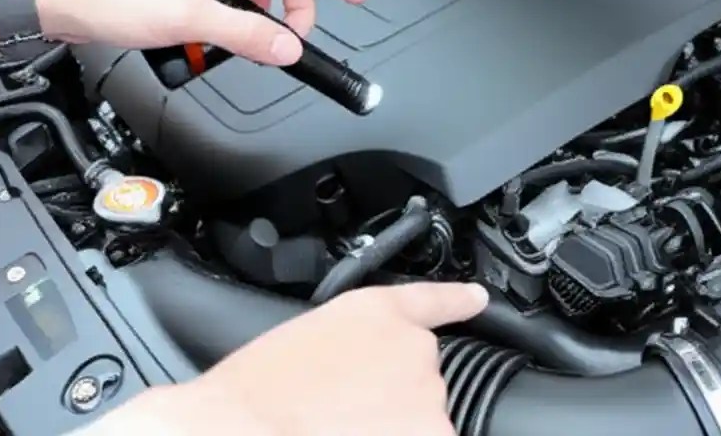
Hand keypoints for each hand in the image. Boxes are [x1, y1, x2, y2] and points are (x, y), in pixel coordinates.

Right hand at [86, 282, 487, 435]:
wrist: (243, 425)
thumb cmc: (258, 392)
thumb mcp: (306, 338)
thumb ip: (350, 342)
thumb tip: (364, 370)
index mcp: (380, 313)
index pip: (431, 301)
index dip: (458, 299)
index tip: (476, 299)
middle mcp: (415, 348)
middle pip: (418, 379)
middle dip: (391, 399)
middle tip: (341, 410)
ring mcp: (428, 395)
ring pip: (424, 419)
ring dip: (397, 426)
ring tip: (339, 425)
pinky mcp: (432, 433)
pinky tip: (351, 430)